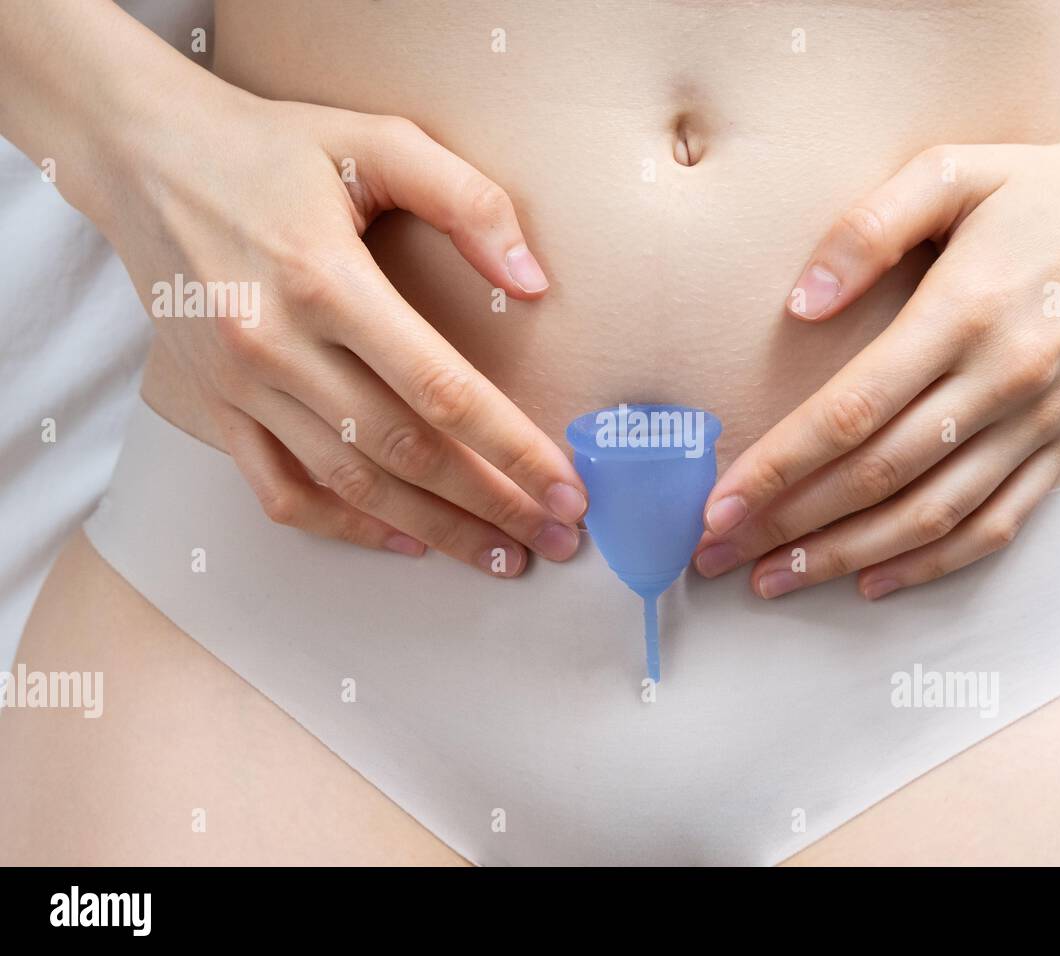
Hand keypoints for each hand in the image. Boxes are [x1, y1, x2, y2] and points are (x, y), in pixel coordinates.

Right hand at [101, 86, 586, 574]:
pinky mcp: (214, 407)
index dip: (513, 448)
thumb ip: (467, 202)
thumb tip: (534, 284)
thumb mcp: (375, 141)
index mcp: (326, 280)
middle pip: (404, 453)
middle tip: (556, 536)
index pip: (441, 389)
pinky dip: (345, 528)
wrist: (141, 156)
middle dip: (493, 504)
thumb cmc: (271, 148)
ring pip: (350, 485)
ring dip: (435, 530)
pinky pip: (279, 491)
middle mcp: (276, 345)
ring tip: (502, 557)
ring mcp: (238, 386)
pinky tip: (407, 540)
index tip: (568, 486)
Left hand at [693, 130, 1059, 598]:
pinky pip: (997, 525)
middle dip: (786, 525)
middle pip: (876, 476)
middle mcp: (1001, 380)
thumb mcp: (951, 172)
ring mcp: (1039, 423)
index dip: (778, 465)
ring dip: (844, 557)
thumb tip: (799, 305)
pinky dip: (933, 564)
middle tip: (713, 555)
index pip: (850, 411)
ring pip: (930, 515)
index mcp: (962, 313)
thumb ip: (868, 230)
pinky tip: (872, 583)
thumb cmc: (1040, 189)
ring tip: (772, 581)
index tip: (717, 503)